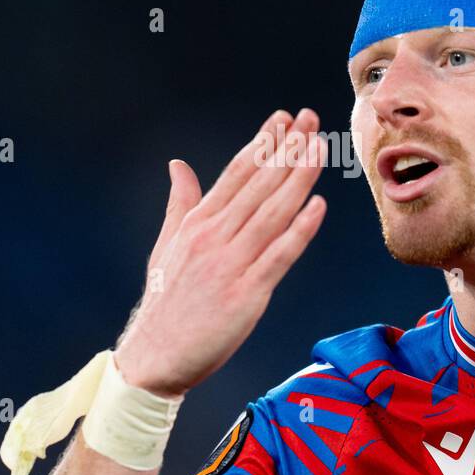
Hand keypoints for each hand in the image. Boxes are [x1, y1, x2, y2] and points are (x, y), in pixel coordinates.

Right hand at [114, 109, 327, 398]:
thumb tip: (178, 164)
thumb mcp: (167, 244)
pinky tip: (318, 206)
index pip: (236, 173)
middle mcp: (214, 237)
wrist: (155, 356)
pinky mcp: (247, 294)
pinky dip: (300, 230)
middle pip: (258, 185)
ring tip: (319, 150)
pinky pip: (279, 256)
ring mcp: (230, 264)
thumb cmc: (166, 302)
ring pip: (271, 213)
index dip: (264, 143)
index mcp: (197, 223)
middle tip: (311, 120)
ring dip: (298, 179)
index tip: (285, 118)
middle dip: (287, 149)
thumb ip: (180, 202)